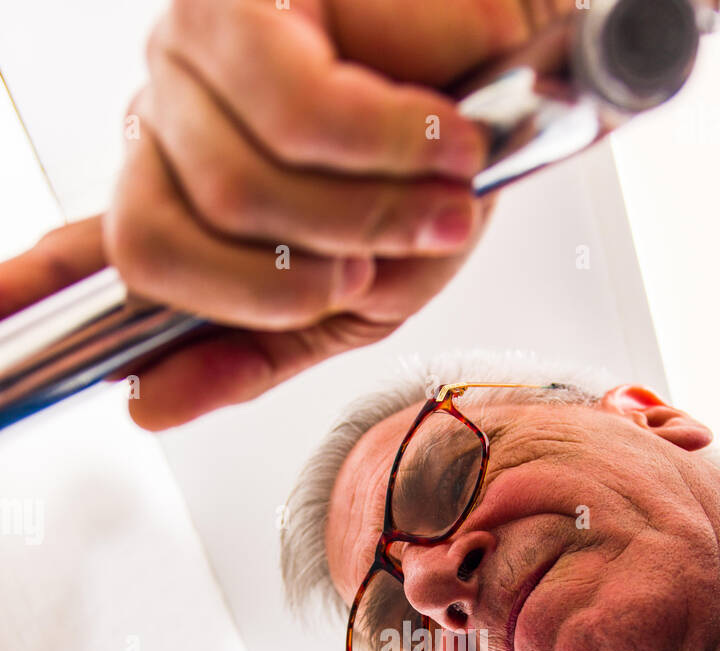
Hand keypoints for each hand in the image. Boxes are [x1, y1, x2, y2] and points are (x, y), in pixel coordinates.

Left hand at [97, 0, 571, 428]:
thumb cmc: (442, 185)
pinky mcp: (253, 0)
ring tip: (436, 195)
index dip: (31, 279)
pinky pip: (299, 114)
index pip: (85, 247)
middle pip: (156, 246)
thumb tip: (146, 405)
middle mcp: (171, 126)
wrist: (532, 90)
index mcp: (186, 201)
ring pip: (235, 191)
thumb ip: (253, 356)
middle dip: (281, 289)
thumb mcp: (351, 306)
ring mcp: (195, 56)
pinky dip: (388, 146)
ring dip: (363, 218)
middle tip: (366, 271)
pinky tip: (441, 138)